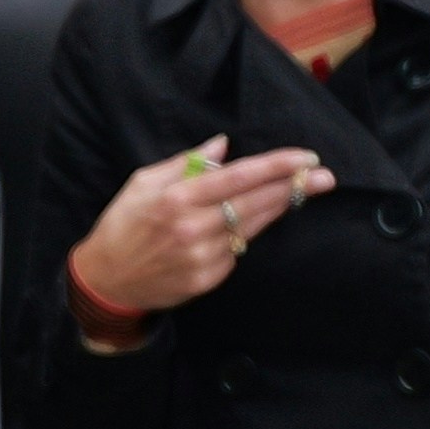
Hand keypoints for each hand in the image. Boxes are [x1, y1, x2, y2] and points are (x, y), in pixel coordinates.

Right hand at [70, 140, 332, 318]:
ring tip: (304, 190)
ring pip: (254, 225)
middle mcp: (193, 227)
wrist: (104, 283)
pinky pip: (239, 249)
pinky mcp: (207, 278)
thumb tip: (222, 146)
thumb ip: (184, 162)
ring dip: (281, 207)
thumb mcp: (141, 184)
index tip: (305, 156)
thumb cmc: (121, 227)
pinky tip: (254, 221)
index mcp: (177, 198)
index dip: (278, 165)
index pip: (240, 176)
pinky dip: (248, 233)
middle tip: (325, 175)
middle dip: (296, 185)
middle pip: (258, 201)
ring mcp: (203, 256)